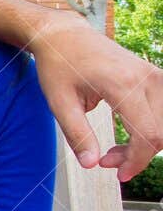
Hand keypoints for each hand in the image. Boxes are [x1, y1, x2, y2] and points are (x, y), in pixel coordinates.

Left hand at [28, 14, 162, 180]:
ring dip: (143, 145)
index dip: (137, 161)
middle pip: (159, 133)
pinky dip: (149, 130)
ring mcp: (153, 75)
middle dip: (136, 156)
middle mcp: (146, 78)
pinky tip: (126, 137)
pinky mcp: (154, 76)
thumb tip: (91, 164)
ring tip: (111, 151)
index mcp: (123, 84)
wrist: (65, 36)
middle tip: (105, 162)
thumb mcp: (59, 103)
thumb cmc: (58, 66)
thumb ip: (77, 134)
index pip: (147, 134)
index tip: (119, 175)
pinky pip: (162, 112)